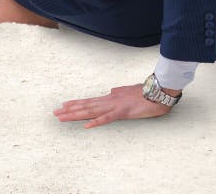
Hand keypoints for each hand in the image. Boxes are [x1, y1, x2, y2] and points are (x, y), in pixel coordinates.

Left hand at [53, 84, 171, 127]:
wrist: (160, 91)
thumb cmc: (147, 92)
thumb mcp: (130, 91)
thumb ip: (119, 92)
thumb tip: (110, 90)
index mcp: (113, 96)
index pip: (91, 101)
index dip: (77, 103)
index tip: (64, 105)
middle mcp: (111, 100)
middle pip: (87, 106)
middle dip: (70, 110)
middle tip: (55, 113)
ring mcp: (116, 106)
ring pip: (92, 111)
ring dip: (76, 114)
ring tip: (63, 117)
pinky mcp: (124, 112)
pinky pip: (108, 118)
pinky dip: (96, 122)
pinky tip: (86, 125)